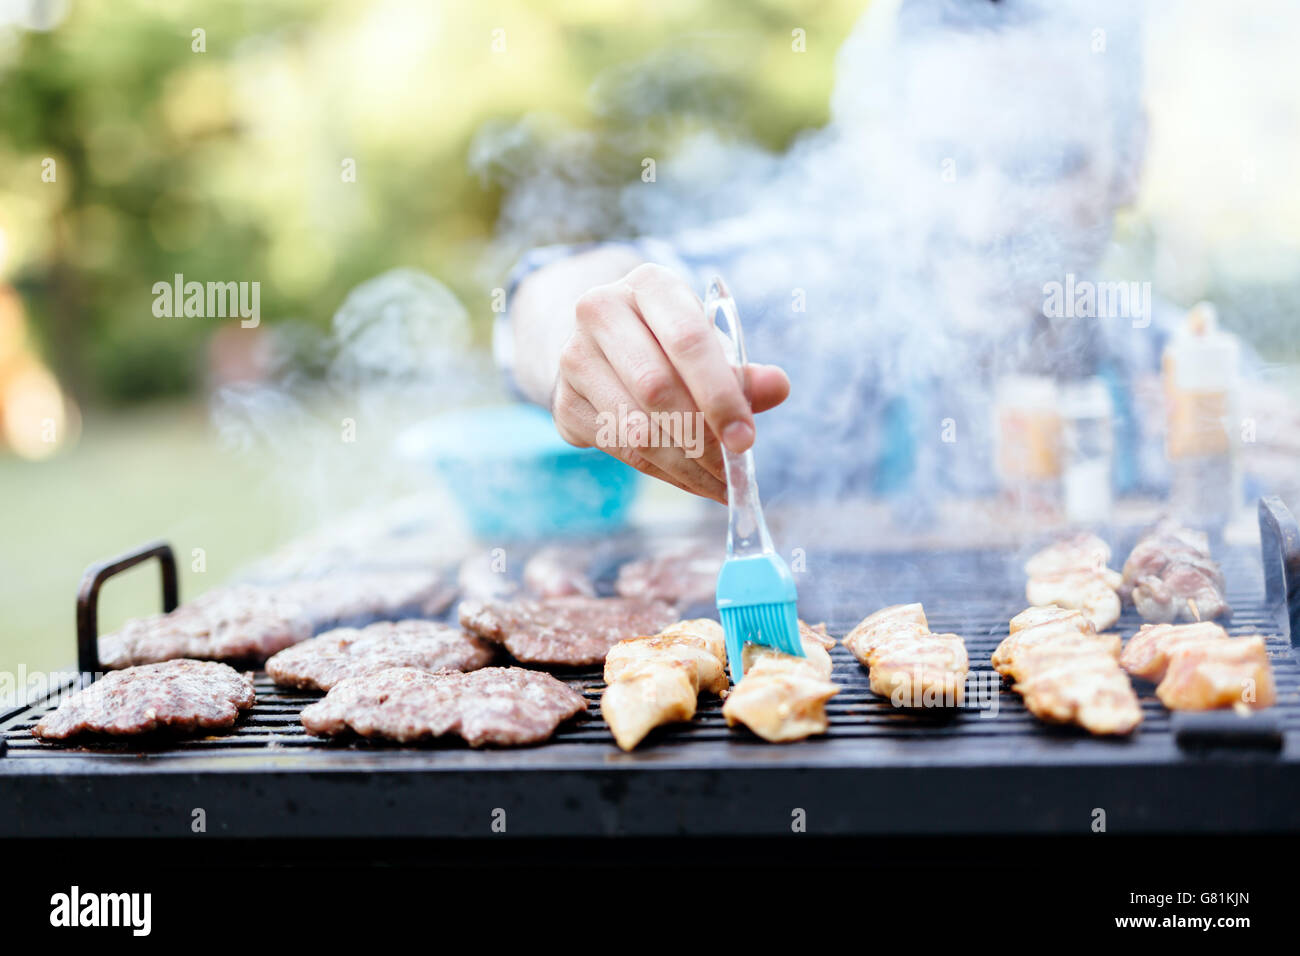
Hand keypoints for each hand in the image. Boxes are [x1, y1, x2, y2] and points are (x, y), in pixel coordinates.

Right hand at [550, 263, 788, 501]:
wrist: (606, 347)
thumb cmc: (672, 343)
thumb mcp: (710, 344)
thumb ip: (741, 370)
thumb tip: (777, 387)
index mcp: (648, 284)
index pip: (687, 340)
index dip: (719, 394)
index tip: (746, 439)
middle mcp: (600, 311)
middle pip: (656, 388)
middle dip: (702, 439)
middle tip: (734, 472)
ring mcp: (574, 357)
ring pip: (635, 428)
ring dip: (685, 466)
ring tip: (720, 484)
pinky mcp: (564, 402)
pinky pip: (619, 450)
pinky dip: (664, 473)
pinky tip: (692, 480)